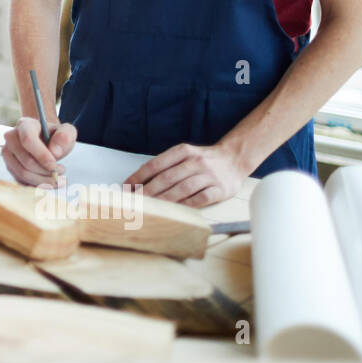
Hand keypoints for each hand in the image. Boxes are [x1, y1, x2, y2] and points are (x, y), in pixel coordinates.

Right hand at [1, 117, 76, 185]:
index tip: (54, 165)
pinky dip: (36, 184)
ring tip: (56, 177)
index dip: (41, 155)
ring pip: (23, 173)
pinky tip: (47, 181)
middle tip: (61, 171)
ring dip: (42, 179)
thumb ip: (65, 137)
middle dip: (46, 171)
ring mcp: (8, 153)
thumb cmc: (55, 136)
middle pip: (26, 161)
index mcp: (24, 125)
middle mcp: (11, 138)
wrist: (46, 141)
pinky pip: (21, 180)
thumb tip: (54, 152)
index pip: (28, 140)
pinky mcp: (9, 166)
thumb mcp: (67, 131)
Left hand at [125, 143, 246, 206]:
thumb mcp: (185, 154)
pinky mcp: (220, 189)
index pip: (156, 164)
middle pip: (167, 178)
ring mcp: (209, 175)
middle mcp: (195, 161)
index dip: (139, 177)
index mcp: (183, 151)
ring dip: (164, 199)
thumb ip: (166, 165)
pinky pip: (200, 198)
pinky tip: (175, 211)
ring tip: (150, 208)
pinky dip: (186, 205)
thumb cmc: (203, 160)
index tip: (127, 187)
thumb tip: (139, 182)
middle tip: (134, 201)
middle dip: (148, 191)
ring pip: (182, 189)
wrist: (234, 159)